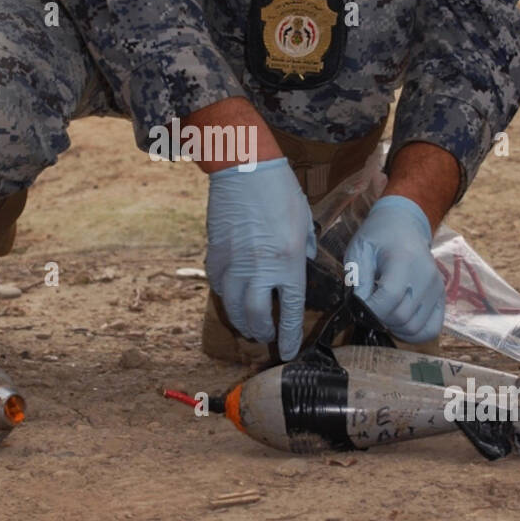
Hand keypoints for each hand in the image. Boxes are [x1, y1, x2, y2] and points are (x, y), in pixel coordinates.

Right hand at [206, 157, 315, 359]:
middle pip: (255, 316)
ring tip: (248, 326)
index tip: (287, 352)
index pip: (288, 311)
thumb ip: (304, 247)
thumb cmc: (279, 191)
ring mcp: (233, 262)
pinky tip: (232, 297)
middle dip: (261, 332)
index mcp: (288, 262)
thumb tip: (304, 260)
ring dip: (241, 321)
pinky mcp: (214, 254)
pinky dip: (225, 297)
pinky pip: (218, 286)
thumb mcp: (303, 221)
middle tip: (266, 336)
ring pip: (233, 307)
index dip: (288, 336)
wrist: (244, 169)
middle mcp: (259, 268)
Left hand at [345, 195, 444, 342]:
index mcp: (404, 260)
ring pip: (415, 328)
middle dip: (380, 319)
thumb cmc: (378, 237)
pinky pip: (432, 329)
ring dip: (395, 327)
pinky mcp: (442, 297)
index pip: (389, 298)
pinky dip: (414, 333)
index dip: (370, 310)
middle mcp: (426, 276)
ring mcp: (437, 288)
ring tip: (384, 311)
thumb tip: (360, 307)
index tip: (358, 306)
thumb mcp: (360, 250)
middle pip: (402, 317)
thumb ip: (358, 279)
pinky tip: (399, 322)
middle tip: (369, 307)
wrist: (404, 225)